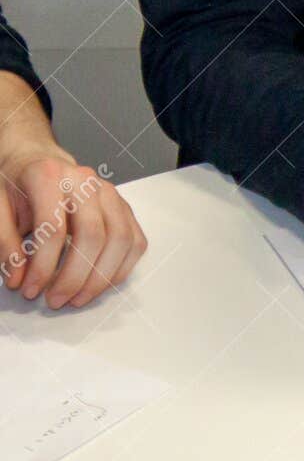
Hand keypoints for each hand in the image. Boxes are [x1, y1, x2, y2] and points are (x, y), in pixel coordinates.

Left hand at [0, 150, 147, 307]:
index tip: (30, 289)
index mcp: (49, 175)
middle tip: (57, 300)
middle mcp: (86, 181)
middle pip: (93, 236)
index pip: (54, 229)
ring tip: (78, 298)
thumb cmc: (17, 183)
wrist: (36, 160)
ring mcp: (111, 193)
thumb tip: (18, 277)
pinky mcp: (125, 207)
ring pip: (120, 241)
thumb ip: (4, 241)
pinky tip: (99, 283)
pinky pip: (134, 243)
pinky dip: (120, 269)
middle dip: (75, 277)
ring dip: (100, 278)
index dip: (43, 266)